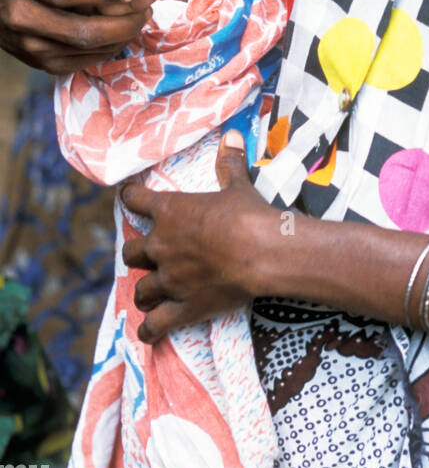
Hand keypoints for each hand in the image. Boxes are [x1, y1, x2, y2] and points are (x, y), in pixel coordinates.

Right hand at [0, 0, 171, 73]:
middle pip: (81, 29)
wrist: (11, 0)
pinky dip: (112, 46)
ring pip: (87, 47)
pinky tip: (122, 30)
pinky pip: (86, 60)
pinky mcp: (43, 65)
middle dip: (124, 20)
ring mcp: (29, 45)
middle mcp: (19, 16)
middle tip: (147, 7)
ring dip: (123, 34)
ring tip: (139, 15)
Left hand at [120, 131, 281, 342]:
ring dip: (145, 290)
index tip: (128, 196)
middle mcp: (161, 246)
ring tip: (151, 292)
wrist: (261, 252)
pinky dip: (150, 329)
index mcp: (170, 212)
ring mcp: (169, 279)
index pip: (136, 200)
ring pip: (141, 289)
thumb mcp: (238, 185)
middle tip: (150, 255)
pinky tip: (149, 332)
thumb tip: (231, 136)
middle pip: (131, 252)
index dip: (131, 197)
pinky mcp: (182, 307)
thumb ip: (229, 164)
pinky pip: (155, 324)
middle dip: (138, 254)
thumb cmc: (249, 214)